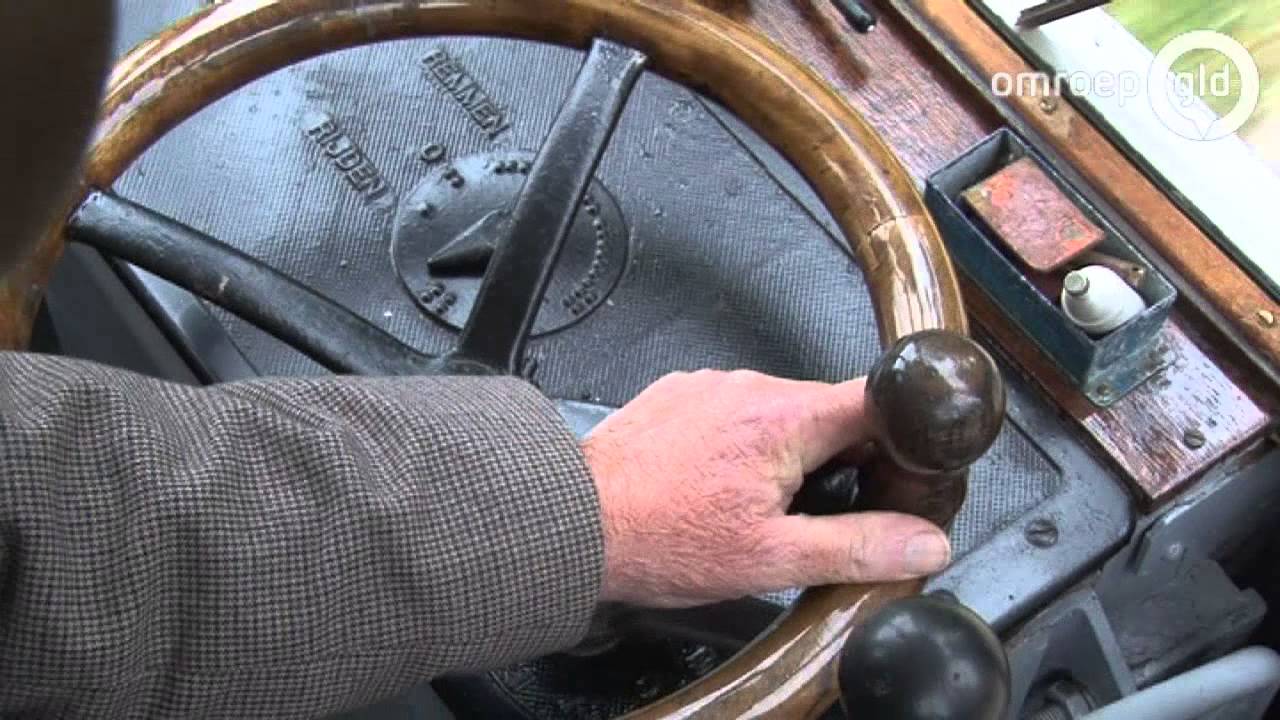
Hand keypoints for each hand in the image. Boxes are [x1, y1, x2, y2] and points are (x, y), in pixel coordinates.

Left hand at [583, 369, 951, 607]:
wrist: (572, 522)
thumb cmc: (658, 537)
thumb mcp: (772, 559)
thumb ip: (857, 547)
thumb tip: (923, 543)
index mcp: (784, 417)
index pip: (877, 401)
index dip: (901, 438)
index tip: (902, 472)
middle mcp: (749, 386)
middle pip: (829, 411)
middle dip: (838, 459)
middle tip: (816, 513)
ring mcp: (710, 386)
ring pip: (781, 414)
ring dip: (787, 454)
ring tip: (755, 508)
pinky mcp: (679, 395)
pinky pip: (734, 413)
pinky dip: (741, 446)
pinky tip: (716, 488)